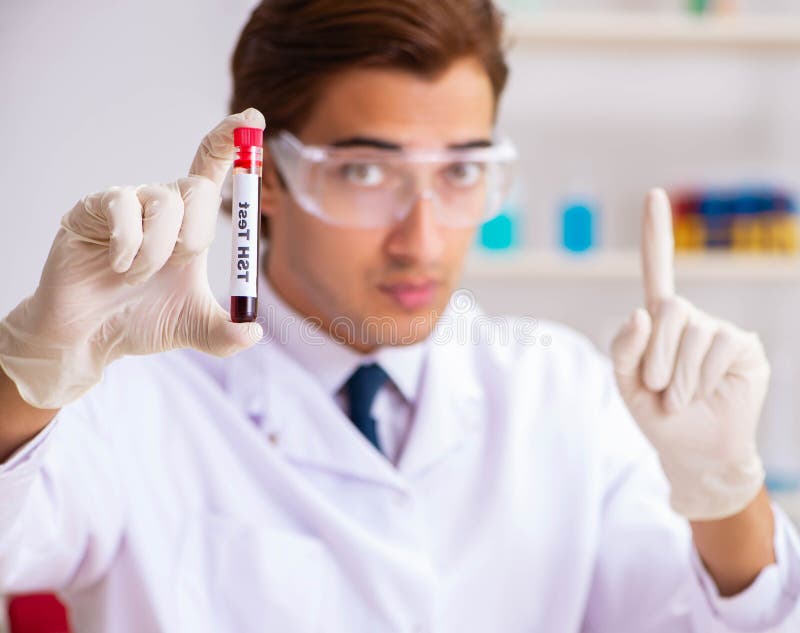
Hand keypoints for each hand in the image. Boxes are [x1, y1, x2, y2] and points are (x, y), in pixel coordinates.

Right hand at [0, 109, 264, 409]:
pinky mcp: (93, 209)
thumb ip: (228, 333)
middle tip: (179, 262)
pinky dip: (128, 246)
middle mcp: (162, 205)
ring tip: (134, 277)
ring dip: (157, 252)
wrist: (90, 338)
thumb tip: (253, 333)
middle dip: (199, 232)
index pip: (213, 170)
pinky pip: (123, 209)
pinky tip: (114, 266)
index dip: (231, 142)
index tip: (252, 118)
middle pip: (198, 186)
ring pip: (165, 203)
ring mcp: (127, 203)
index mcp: (190, 223)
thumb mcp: (196, 329)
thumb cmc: (142, 321)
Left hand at [611, 189, 769, 520]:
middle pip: (670, 309)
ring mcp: (720, 331)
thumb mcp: (626, 383)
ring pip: (692, 332)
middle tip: (658, 387)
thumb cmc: (657, 414)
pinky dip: (699, 377)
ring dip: (677, 376)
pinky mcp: (744, 347)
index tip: (654, 195)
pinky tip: (701, 394)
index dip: (657, 234)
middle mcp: (691, 318)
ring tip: (679, 397)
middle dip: (656, 356)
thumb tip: (640, 312)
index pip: (658, 271)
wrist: (692, 450)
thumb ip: (623, 348)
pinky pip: (718, 346)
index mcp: (659, 322)